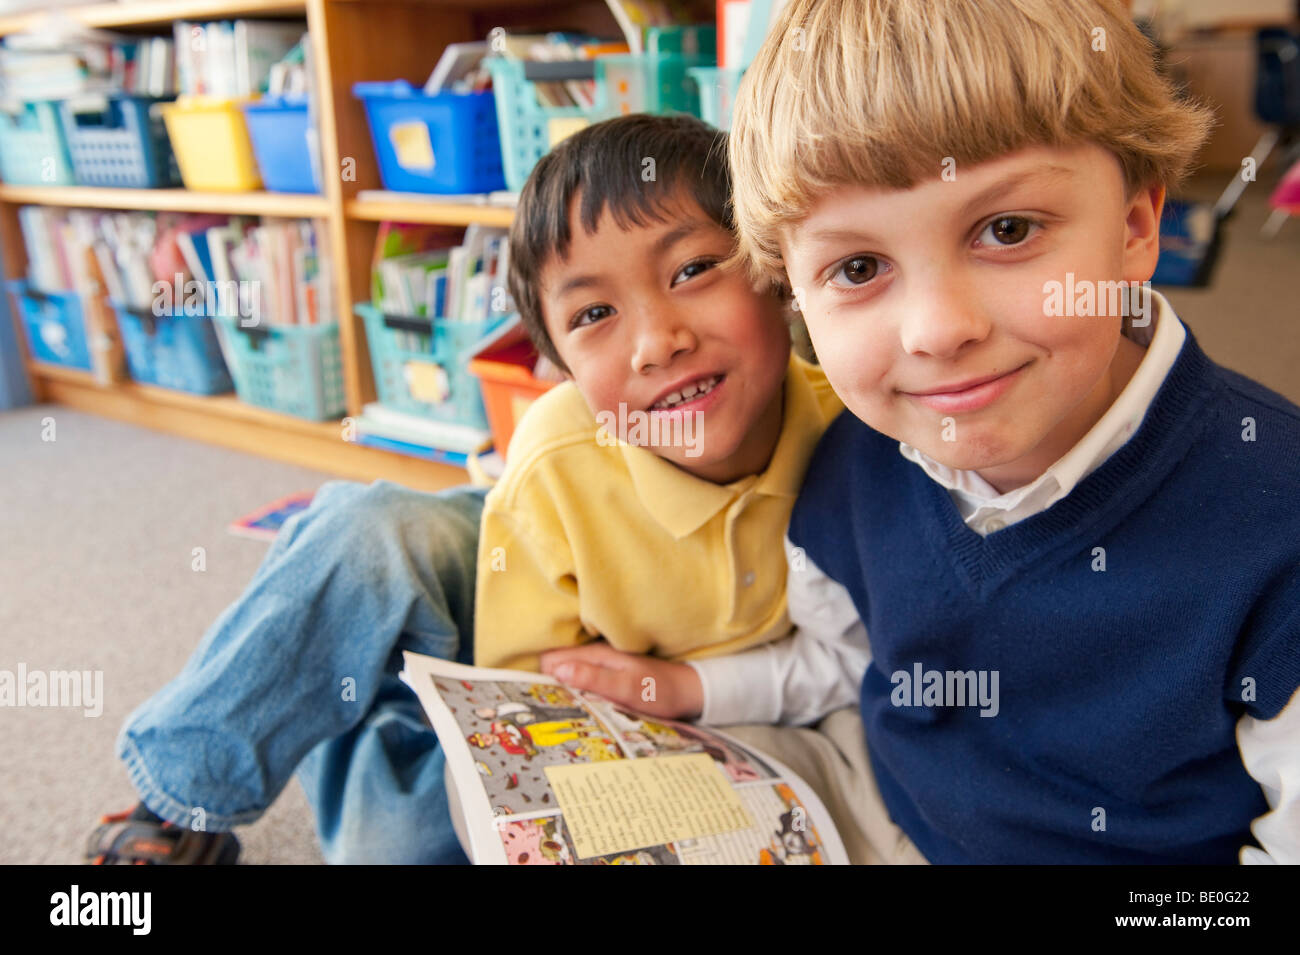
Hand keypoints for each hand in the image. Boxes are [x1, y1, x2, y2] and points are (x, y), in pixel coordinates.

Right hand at [539, 640, 703, 720]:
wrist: (688, 693)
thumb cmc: (660, 691)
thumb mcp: (627, 688)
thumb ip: (594, 679)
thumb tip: (557, 672)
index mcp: (595, 655)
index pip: (551, 660)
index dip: (538, 678)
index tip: (533, 702)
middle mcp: (595, 658)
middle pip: (556, 668)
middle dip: (545, 687)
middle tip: (542, 716)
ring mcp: (601, 668)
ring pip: (568, 677)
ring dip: (560, 694)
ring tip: (554, 718)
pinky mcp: (607, 678)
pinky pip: (582, 684)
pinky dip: (575, 696)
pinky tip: (576, 713)